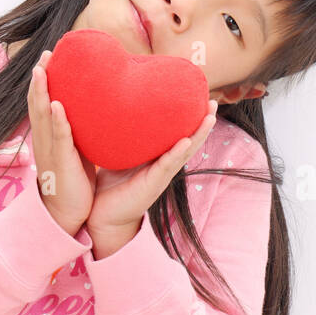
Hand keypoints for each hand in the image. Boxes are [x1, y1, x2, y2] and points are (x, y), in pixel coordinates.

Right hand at [28, 49, 96, 236]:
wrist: (68, 212)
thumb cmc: (75, 182)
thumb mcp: (78, 151)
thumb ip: (83, 131)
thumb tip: (97, 113)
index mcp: (53, 135)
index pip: (46, 102)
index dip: (46, 81)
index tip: (52, 57)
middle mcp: (47, 139)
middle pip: (39, 102)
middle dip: (41, 77)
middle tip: (46, 54)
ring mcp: (52, 150)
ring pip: (43, 115)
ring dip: (42, 91)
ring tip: (42, 68)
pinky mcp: (61, 163)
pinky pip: (59, 138)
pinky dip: (56, 120)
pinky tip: (56, 104)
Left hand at [84, 99, 217, 239]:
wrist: (102, 216)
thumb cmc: (109, 188)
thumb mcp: (117, 157)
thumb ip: (121, 140)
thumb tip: (112, 113)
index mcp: (157, 158)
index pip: (178, 134)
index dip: (189, 119)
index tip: (198, 98)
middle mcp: (163, 166)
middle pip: (189, 140)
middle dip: (202, 122)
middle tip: (213, 102)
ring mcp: (161, 176)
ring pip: (185, 151)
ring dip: (199, 135)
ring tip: (210, 117)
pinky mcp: (152, 185)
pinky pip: (167, 166)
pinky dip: (178, 152)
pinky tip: (186, 141)